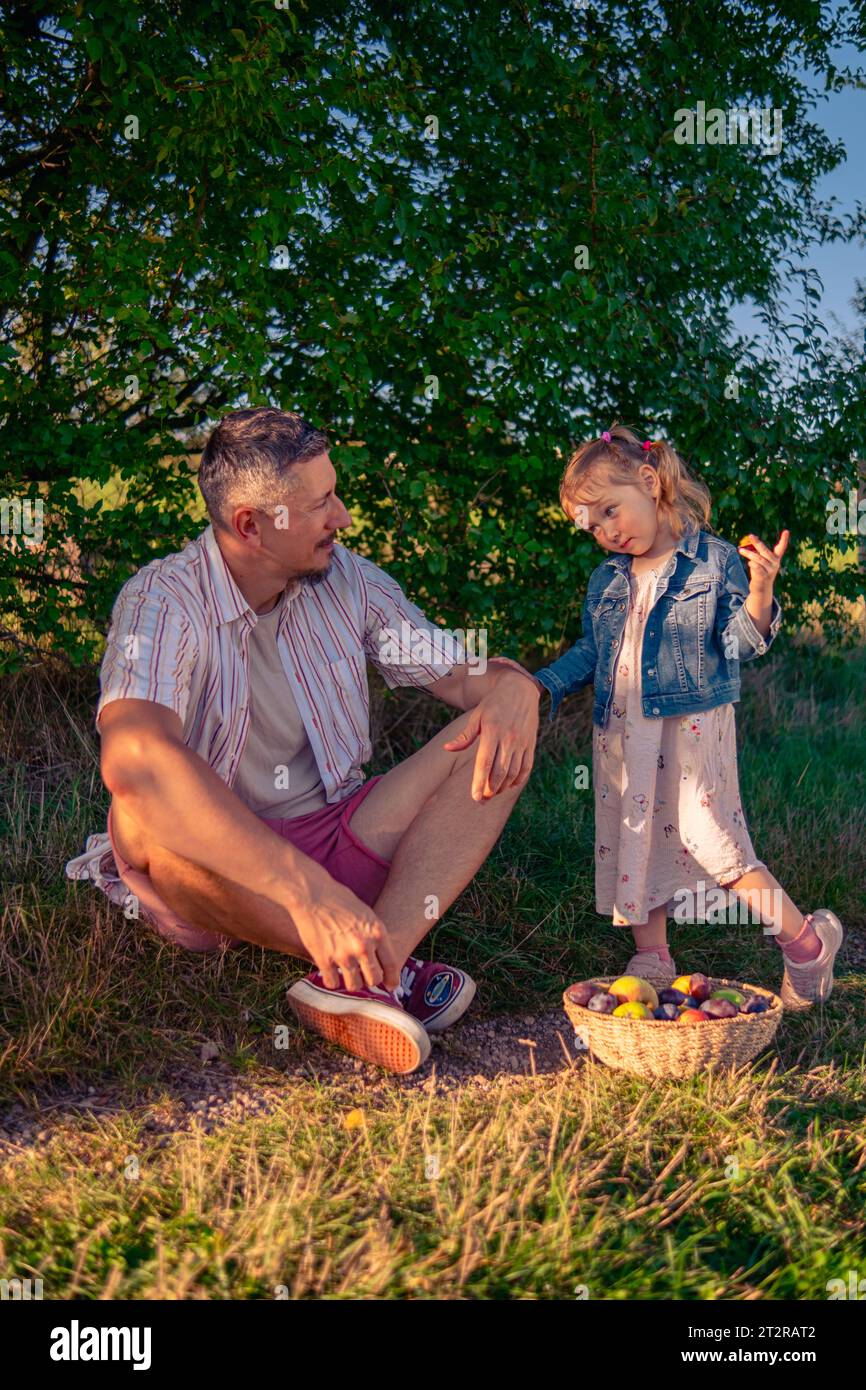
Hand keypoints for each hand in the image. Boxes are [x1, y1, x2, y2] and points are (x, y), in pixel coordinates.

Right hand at [295, 879, 400, 991]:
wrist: (312, 894)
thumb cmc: (339, 900)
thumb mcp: (366, 914)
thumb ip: (374, 936)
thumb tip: (381, 958)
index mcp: (377, 933)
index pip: (392, 965)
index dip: (392, 980)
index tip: (390, 986)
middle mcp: (363, 946)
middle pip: (374, 979)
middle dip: (370, 980)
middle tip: (364, 977)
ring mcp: (343, 955)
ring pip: (354, 985)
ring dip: (351, 982)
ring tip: (347, 975)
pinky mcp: (324, 960)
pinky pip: (333, 983)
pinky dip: (332, 980)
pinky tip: (330, 973)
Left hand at [441, 668, 538, 800]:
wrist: (520, 690)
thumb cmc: (494, 704)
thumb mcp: (476, 716)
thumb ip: (464, 736)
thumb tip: (447, 748)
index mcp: (492, 731)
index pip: (484, 763)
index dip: (479, 782)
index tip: (475, 797)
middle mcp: (508, 739)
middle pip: (499, 772)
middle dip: (490, 789)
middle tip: (482, 799)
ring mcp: (522, 742)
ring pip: (513, 773)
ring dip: (503, 787)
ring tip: (493, 793)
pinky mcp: (531, 744)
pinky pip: (526, 768)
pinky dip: (518, 780)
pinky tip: (509, 786)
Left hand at [738, 530, 788, 594]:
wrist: (762, 589)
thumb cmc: (760, 572)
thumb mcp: (760, 561)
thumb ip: (757, 552)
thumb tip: (751, 541)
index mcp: (776, 558)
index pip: (781, 548)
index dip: (784, 540)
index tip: (787, 531)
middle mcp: (775, 564)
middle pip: (765, 551)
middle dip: (757, 543)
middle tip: (750, 536)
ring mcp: (770, 571)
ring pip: (758, 559)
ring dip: (748, 554)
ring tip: (740, 550)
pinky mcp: (764, 577)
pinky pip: (757, 568)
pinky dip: (752, 564)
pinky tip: (749, 563)